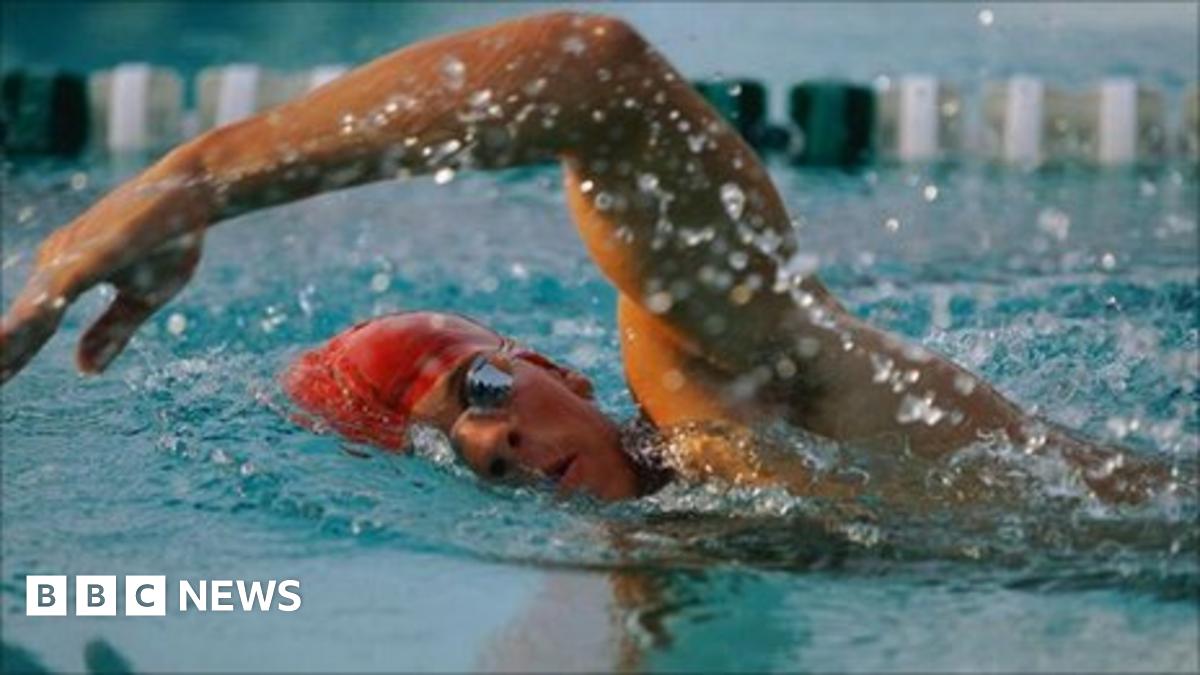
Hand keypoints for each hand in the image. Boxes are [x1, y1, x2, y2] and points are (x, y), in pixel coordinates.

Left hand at [1, 153, 210, 383]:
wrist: (191, 191)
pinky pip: (63, 285)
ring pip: (35, 307)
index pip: (32, 326)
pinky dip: (42, 309)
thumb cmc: (166, 240)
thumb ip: (111, 332)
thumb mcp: (142, 298)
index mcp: (66, 276)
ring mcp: (75, 254)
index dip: (11, 357)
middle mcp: (59, 262)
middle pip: (24, 320)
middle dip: (2, 352)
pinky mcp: (97, 249)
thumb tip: (84, 371)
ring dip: (8, 339)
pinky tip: (26, 324)